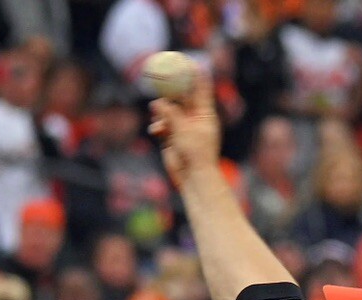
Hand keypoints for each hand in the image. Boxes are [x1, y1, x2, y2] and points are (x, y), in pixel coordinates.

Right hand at [148, 70, 221, 188]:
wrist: (193, 177)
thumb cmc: (196, 154)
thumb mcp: (183, 130)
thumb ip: (170, 114)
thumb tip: (157, 102)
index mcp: (205, 114)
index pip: (200, 88)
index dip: (193, 74)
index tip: (185, 60)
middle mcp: (194, 118)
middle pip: (182, 96)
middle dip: (170, 88)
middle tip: (159, 76)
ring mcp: (183, 127)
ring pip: (168, 110)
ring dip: (161, 110)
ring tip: (156, 112)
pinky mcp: (172, 137)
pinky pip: (161, 125)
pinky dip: (157, 125)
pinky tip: (156, 131)